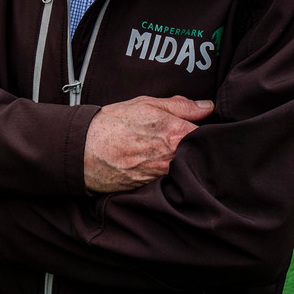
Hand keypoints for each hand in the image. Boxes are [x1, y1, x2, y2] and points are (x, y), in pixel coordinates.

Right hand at [83, 96, 213, 192]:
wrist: (84, 151)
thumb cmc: (113, 123)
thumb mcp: (146, 104)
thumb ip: (180, 106)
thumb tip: (207, 107)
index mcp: (177, 134)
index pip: (208, 137)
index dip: (207, 133)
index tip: (201, 129)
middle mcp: (174, 158)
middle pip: (198, 155)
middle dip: (195, 148)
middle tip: (181, 140)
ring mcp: (164, 176)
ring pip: (184, 169)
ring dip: (181, 162)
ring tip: (161, 151)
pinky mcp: (153, 189)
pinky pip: (168, 181)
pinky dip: (166, 174)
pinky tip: (153, 165)